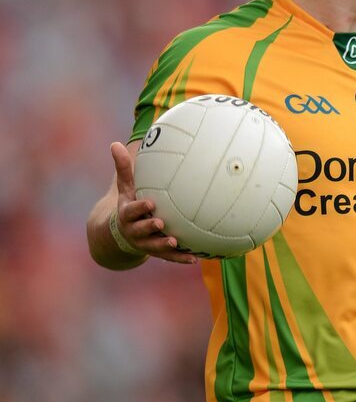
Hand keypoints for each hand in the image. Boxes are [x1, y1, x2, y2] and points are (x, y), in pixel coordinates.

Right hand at [111, 141, 197, 263]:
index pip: (131, 211)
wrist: (123, 233)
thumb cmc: (130, 203)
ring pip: (154, 246)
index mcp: (128, 214)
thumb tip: (114, 143)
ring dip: (164, 245)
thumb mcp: (125, 187)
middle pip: (141, 230)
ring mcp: (145, 243)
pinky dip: (181, 258)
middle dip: (150, 227)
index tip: (150, 203)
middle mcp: (135, 230)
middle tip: (161, 223)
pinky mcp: (157, 252)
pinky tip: (195, 258)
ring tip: (176, 242)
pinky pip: (169, 257)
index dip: (140, 208)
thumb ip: (124, 168)